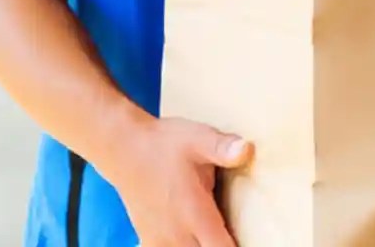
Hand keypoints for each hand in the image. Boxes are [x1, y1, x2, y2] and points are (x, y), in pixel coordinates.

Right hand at [105, 117, 253, 246]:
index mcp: (195, 215)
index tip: (251, 237)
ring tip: (210, 231)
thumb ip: (222, 148)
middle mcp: (177, 235)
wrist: (123, 147)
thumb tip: (248, 149)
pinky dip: (179, 244)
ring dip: (200, 245)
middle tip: (228, 230)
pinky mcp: (149, 240)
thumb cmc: (164, 143)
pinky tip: (188, 234)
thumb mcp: (197, 139)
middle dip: (220, 245)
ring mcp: (160, 240)